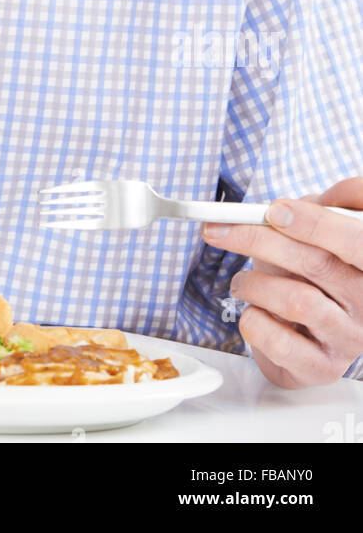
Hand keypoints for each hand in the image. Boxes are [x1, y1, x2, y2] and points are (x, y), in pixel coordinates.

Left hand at [202, 178, 362, 386]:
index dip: (316, 222)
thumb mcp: (317, 233)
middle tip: (220, 229)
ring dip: (254, 283)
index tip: (273, 210)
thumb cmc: (309, 275)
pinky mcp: (322, 367)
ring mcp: (347, 337)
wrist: (304, 335)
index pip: (355, 240)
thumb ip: (316, 209)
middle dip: (259, 239)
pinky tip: (252, 313)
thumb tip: (290, 201)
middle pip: (317, 263)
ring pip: (297, 300)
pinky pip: (280, 342)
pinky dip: (253, 321)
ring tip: (239, 283)